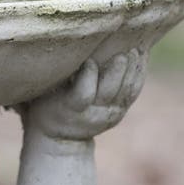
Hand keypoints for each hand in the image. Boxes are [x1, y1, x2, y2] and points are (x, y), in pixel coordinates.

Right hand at [22, 48, 146, 141]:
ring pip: (126, 91)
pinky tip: (141, 57)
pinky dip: (138, 74)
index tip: (88, 59)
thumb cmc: (47, 107)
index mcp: (71, 109)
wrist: (62, 139)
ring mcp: (110, 115)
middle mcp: (93, 115)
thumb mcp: (42, 95)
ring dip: (132, 70)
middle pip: (110, 92)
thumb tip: (62, 45)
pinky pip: (133, 91)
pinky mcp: (120, 112)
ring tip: (136, 50)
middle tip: (122, 52)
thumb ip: (53, 75)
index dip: (88, 76)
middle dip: (117, 71)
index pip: (84, 95)